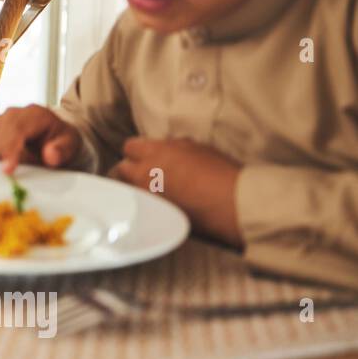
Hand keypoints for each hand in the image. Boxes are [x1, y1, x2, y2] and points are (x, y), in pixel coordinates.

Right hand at [0, 104, 82, 174]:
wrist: (55, 136)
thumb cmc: (61, 141)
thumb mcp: (70, 145)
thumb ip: (62, 150)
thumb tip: (50, 155)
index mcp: (35, 114)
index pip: (16, 128)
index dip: (9, 148)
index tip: (7, 170)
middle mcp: (14, 113)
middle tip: (8, 175)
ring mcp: (1, 120)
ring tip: (12, 168)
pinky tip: (3, 164)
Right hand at [109, 138, 242, 245]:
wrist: (239, 202)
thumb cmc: (199, 215)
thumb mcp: (164, 210)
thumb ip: (146, 196)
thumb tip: (138, 191)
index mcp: (144, 173)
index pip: (120, 168)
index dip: (123, 178)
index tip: (129, 187)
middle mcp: (157, 153)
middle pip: (132, 145)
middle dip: (134, 157)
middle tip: (143, 174)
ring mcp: (179, 144)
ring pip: (156, 142)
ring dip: (157, 154)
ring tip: (168, 171)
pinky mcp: (199, 143)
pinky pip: (178, 144)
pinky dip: (177, 153)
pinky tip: (189, 169)